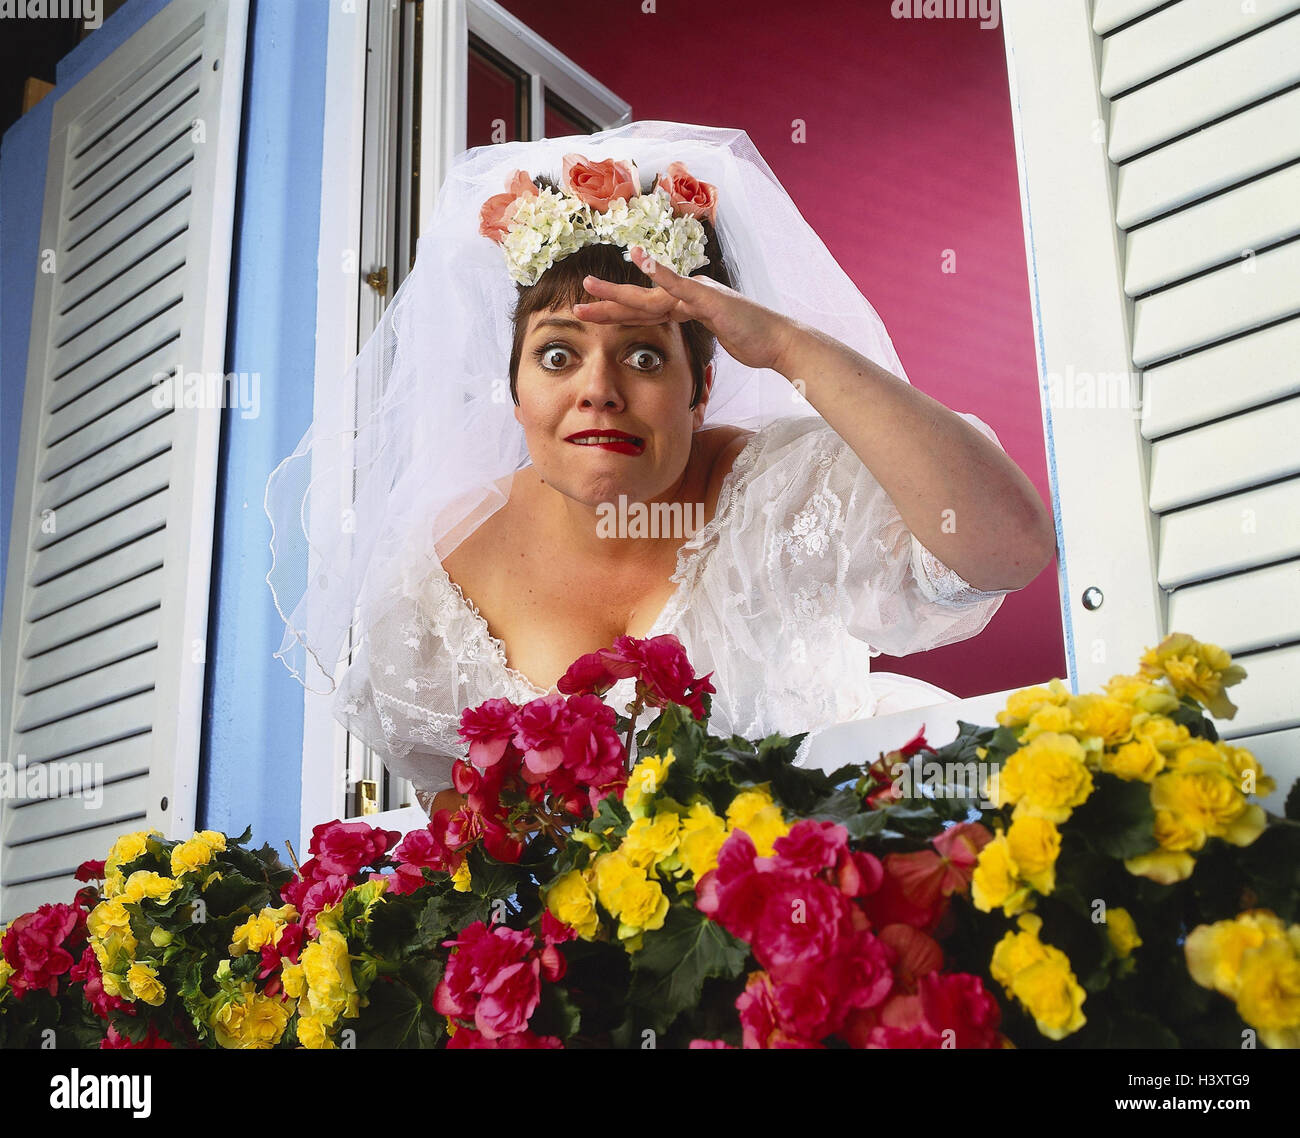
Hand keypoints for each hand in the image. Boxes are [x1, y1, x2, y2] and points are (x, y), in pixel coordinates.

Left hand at [573, 245, 799, 373]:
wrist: (778, 341)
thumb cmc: (751, 339)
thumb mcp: (715, 337)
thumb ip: (696, 328)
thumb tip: (681, 329)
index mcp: (685, 306)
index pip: (644, 311)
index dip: (616, 313)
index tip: (591, 316)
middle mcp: (686, 295)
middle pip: (639, 301)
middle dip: (606, 303)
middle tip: (576, 303)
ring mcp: (696, 294)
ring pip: (650, 294)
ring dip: (618, 292)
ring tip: (590, 287)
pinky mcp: (709, 298)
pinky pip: (680, 285)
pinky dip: (660, 271)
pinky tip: (639, 258)